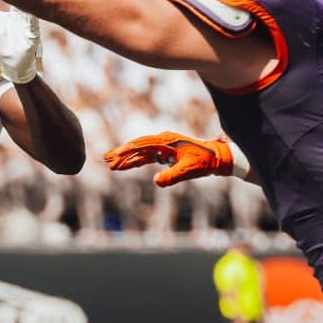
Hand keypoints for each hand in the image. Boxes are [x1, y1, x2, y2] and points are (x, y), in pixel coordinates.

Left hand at [0, 2, 40, 84]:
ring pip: (30, 11)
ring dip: (29, 2)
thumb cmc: (4, 50)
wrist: (15, 68)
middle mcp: (25, 19)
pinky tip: (29, 12)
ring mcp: (30, 27)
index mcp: (16, 15)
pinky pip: (34, 26)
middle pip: (26, 1)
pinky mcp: (33, 37)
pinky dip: (32, 19)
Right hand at [103, 131, 235, 185]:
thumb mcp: (189, 171)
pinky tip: (126, 166)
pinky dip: (136, 161)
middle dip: (121, 153)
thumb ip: (172, 176)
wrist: (217, 156)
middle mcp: (163, 141)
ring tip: (111, 165)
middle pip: (137, 146)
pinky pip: (147, 156)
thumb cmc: (204, 162)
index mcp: (166, 141)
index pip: (142, 145)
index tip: (114, 157)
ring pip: (140, 152)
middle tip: (105, 159)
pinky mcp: (165, 153)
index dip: (126, 152)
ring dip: (127, 158)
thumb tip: (155, 181)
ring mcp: (163, 146)